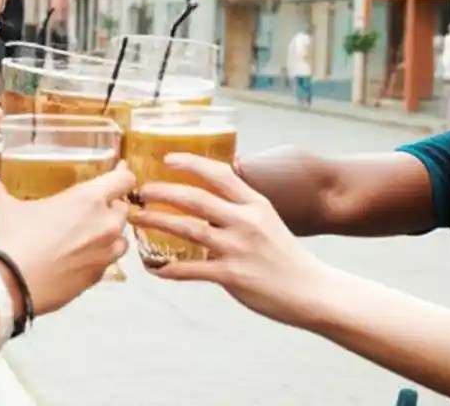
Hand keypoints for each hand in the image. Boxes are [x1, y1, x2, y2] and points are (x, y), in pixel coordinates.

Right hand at [0, 161, 132, 315]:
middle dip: (112, 207)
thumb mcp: (2, 208)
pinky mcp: (98, 277)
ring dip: (110, 234)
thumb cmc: (14, 240)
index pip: (124, 181)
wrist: (11, 285)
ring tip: (91, 234)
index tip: (120, 172)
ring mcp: (105, 254)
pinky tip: (79, 258)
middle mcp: (105, 225)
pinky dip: (98, 258)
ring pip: (120, 239)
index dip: (124, 174)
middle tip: (97, 207)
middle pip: (123, 210)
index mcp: (89, 200)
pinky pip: (106, 262)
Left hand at [128, 154, 326, 324]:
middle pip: (196, 198)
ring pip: (188, 229)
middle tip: (141, 190)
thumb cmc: (287, 256)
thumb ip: (242, 208)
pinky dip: (169, 269)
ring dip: (158, 223)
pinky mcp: (232, 276)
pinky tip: (155, 269)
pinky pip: (191, 270)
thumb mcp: (269, 221)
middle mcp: (245, 221)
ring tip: (137, 219)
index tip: (168, 159)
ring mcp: (238, 248)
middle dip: (164, 192)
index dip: (191, 164)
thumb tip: (211, 200)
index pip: (220, 174)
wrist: (311, 290)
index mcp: (255, 204)